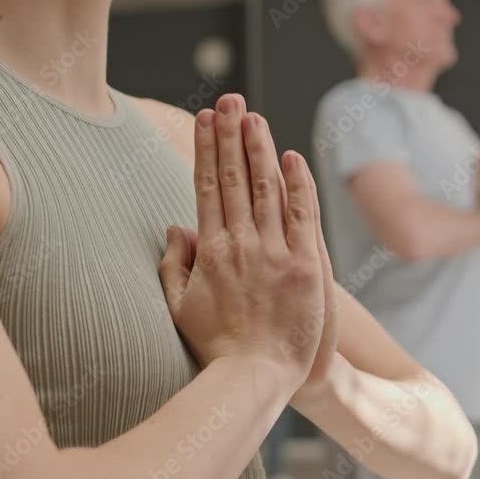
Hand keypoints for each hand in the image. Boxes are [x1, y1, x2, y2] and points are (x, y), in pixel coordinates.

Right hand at [158, 94, 327, 391]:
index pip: (206, 187)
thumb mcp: (180, 307)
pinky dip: (297, 183)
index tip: (206, 119)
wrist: (256, 378)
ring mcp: (274, 253)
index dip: (207, 149)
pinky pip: (303, 214)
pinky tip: (291, 156)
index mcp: (210, 251)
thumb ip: (175, 264)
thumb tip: (174, 227)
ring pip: (266, 188)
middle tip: (231, 100)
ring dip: (260, 149)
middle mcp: (241, 244)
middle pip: (234, 178)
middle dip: (231, 135)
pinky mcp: (305, 265)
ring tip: (254, 116)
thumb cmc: (217, 347)